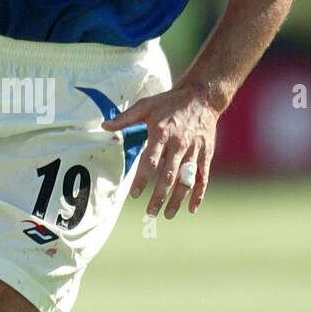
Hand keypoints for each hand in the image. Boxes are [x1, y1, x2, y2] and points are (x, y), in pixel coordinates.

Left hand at [102, 84, 218, 218]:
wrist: (202, 96)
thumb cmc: (170, 102)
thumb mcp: (146, 105)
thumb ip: (125, 118)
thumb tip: (104, 125)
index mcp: (161, 133)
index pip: (150, 161)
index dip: (142, 179)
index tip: (135, 195)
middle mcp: (178, 144)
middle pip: (168, 176)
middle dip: (159, 196)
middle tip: (150, 213)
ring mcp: (194, 150)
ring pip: (186, 180)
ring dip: (177, 200)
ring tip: (167, 215)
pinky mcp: (206, 154)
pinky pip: (203, 177)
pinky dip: (198, 194)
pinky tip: (192, 208)